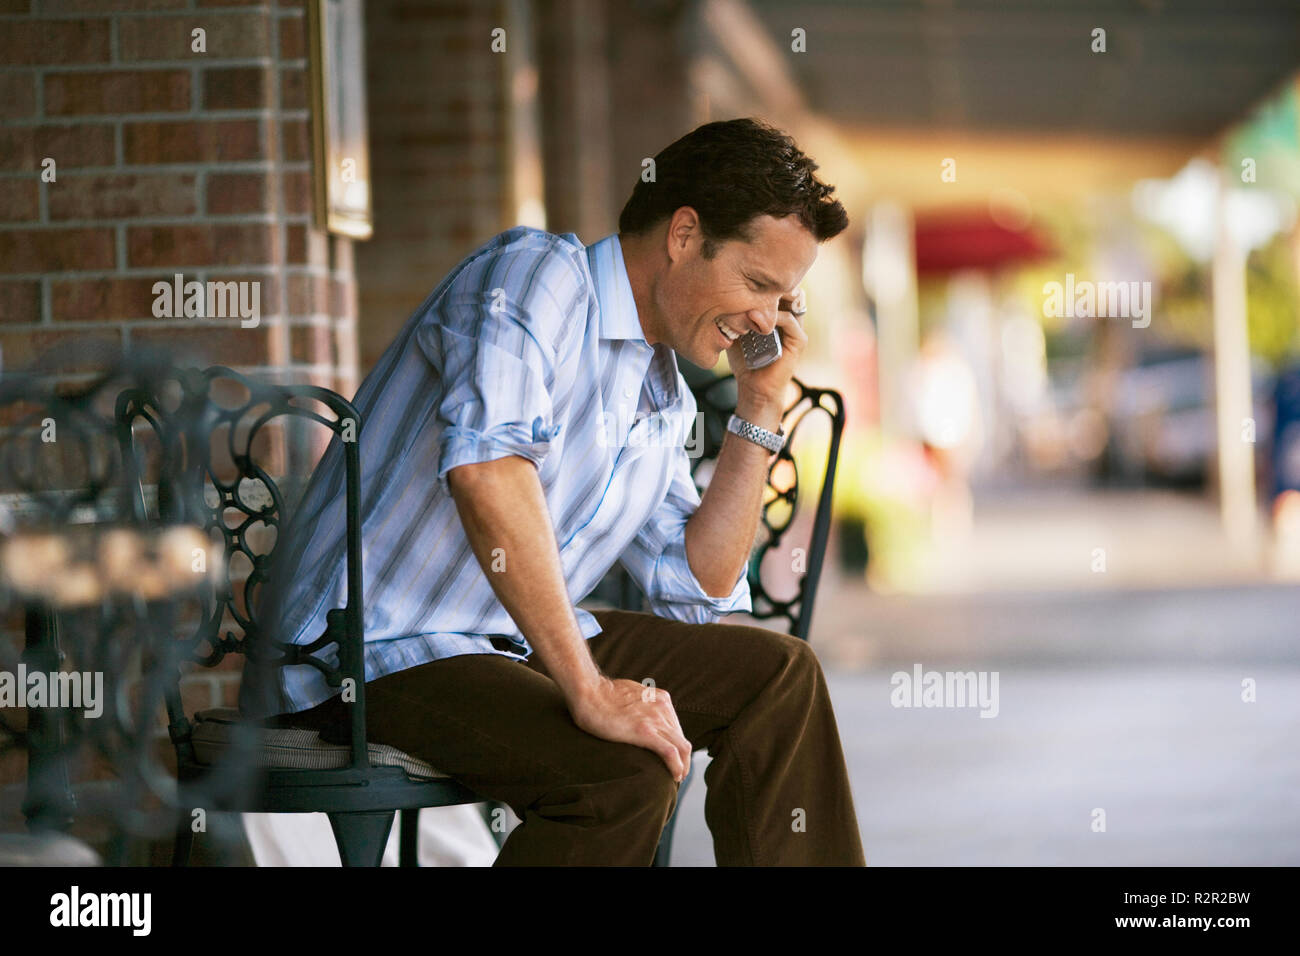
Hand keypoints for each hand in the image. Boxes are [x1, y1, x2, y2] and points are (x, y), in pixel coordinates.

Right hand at [568, 675, 692, 781]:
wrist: (588, 692)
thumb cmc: (601, 694)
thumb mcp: (630, 694)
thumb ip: (641, 704)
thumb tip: (638, 715)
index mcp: (660, 699)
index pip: (676, 727)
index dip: (677, 745)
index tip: (674, 758)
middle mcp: (663, 707)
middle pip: (682, 738)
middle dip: (684, 758)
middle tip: (678, 773)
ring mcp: (655, 719)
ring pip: (682, 747)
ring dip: (683, 765)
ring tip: (677, 777)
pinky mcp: (645, 732)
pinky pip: (670, 753)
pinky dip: (677, 766)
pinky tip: (675, 776)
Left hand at [729, 287, 806, 411]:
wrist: (753, 387)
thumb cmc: (744, 360)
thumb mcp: (737, 330)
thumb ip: (737, 312)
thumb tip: (722, 292)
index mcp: (780, 313)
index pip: (780, 287)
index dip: (767, 279)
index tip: (748, 274)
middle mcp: (792, 318)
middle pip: (790, 289)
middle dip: (773, 283)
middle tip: (753, 277)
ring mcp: (797, 329)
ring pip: (793, 300)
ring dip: (773, 296)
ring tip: (754, 296)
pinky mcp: (799, 341)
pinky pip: (789, 320)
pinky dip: (774, 316)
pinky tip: (756, 318)